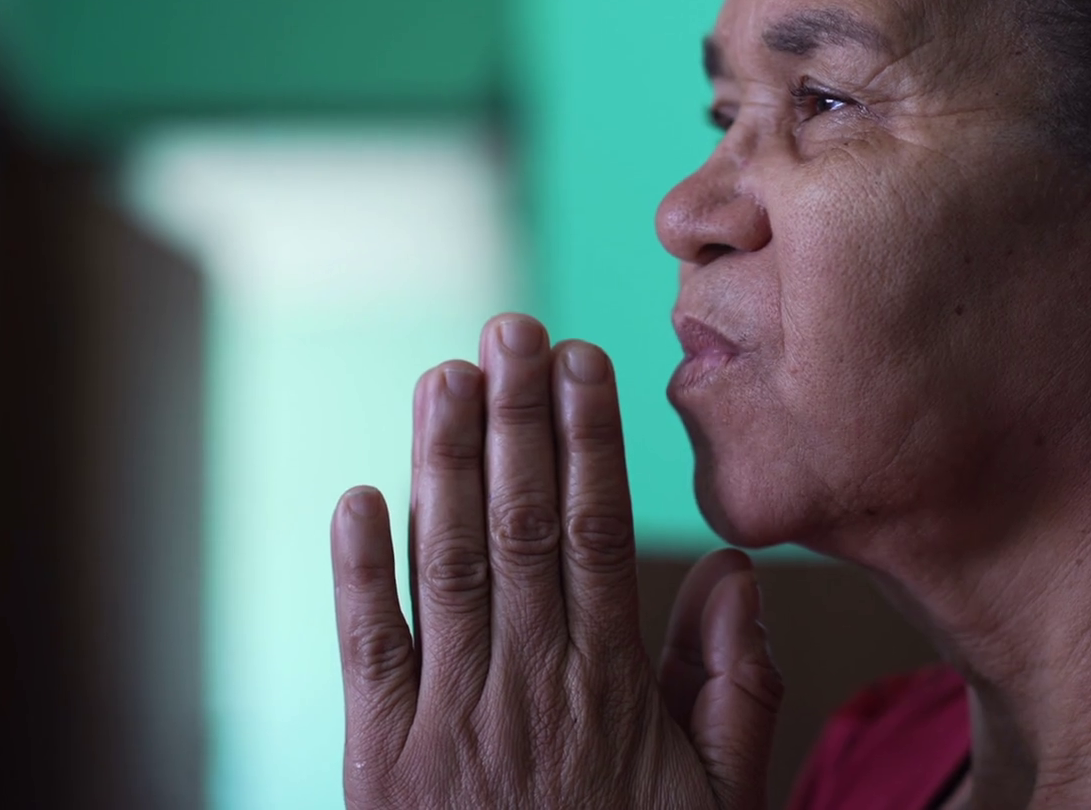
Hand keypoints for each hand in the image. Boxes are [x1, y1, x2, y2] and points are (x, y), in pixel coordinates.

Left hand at [330, 314, 783, 808]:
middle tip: (509, 327)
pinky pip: (367, 647)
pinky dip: (356, 570)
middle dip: (514, 418)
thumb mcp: (722, 801)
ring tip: (442, 376)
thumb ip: (734, 688)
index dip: (588, 439)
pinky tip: (356, 495)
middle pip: (518, 523)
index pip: (595, 531)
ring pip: (446, 561)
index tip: (585, 360)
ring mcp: (447, 715)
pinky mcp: (379, 755)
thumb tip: (733, 569)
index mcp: (609, 684)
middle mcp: (526, 681)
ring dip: (442, 462)